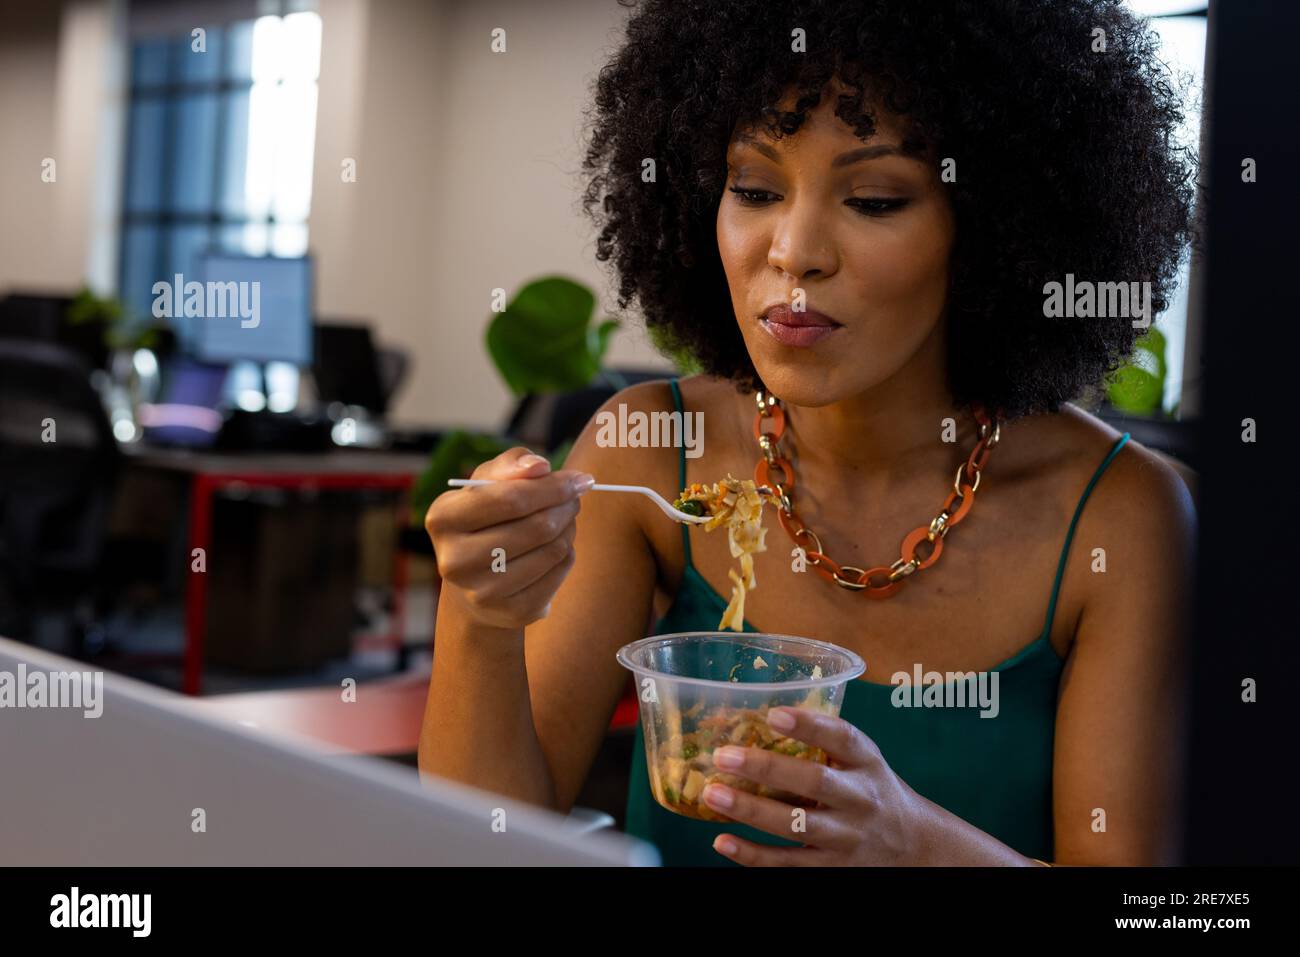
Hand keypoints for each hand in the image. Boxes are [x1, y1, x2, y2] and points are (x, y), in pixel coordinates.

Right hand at [425, 446, 594, 630]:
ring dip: (568, 529)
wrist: (475, 581)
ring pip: (553, 549)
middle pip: (536, 526)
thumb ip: (512, 464)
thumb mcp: (488, 484)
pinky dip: (567, 554)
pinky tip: (557, 547)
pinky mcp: (511, 613)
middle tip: (576, 498)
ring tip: (564, 520)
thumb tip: (540, 466)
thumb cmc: (486, 518)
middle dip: (566, 507)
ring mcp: (482, 592)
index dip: (552, 486)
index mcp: (443, 519)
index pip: (510, 498)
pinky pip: (559, 573)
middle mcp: (455, 560)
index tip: (581, 479)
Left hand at [702, 706, 931, 865]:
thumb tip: (754, 716)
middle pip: (814, 782)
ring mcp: (845, 837)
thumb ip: (822, 740)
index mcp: (866, 762)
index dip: (809, 725)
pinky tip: (721, 840)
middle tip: (724, 756)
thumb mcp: (862, 758)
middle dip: (766, 769)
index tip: (774, 714)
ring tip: (712, 794)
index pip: (842, 738)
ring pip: (795, 825)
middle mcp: (859, 798)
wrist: (912, 844)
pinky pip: (787, 863)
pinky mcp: (830, 867)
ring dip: (750, 811)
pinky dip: (752, 854)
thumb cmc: (870, 787)